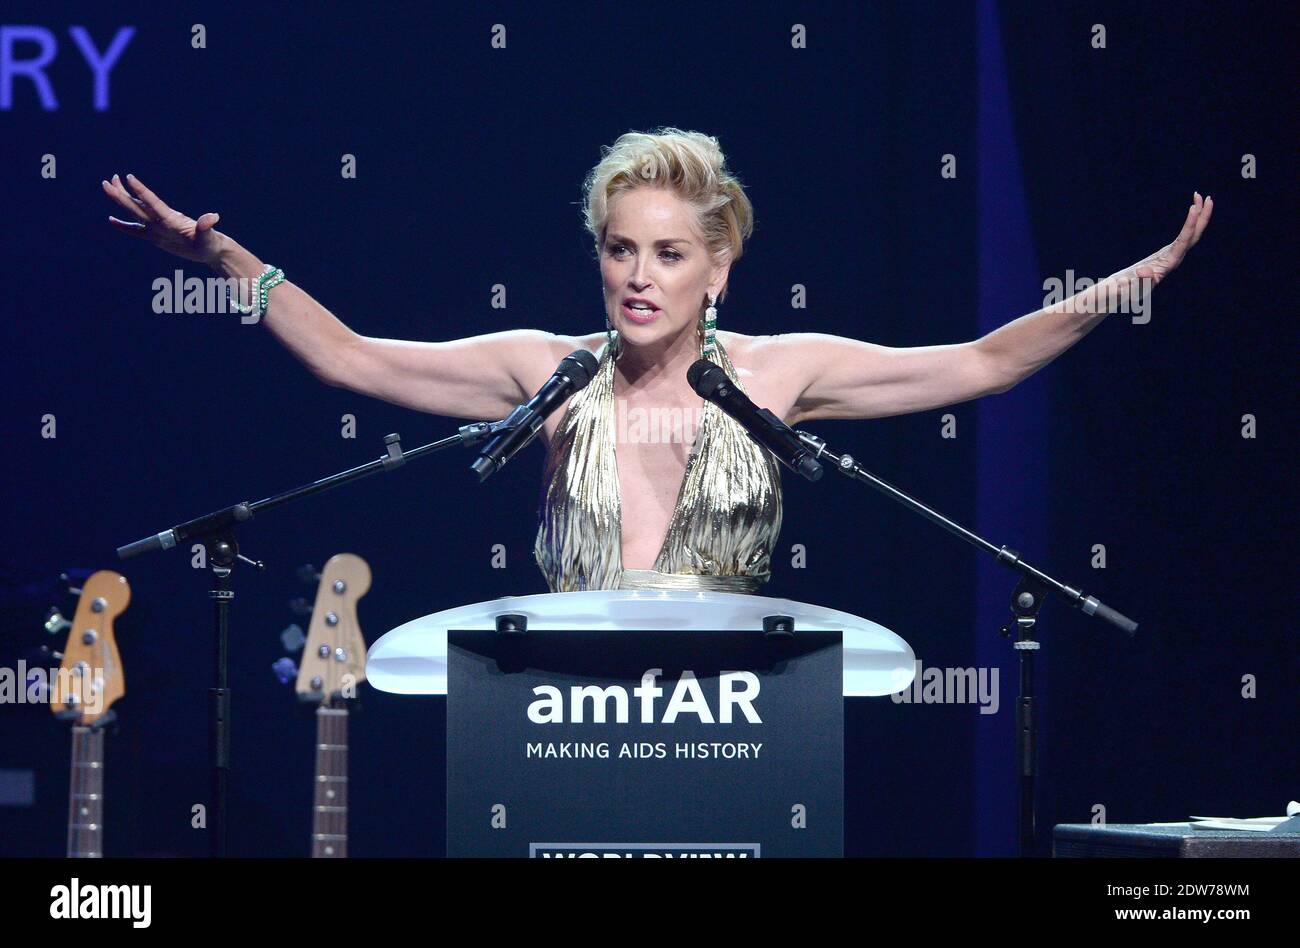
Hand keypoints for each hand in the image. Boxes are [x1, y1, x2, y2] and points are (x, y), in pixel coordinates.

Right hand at [102, 173, 223, 265]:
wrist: (211, 250)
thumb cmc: (211, 243)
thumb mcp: (209, 236)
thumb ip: (206, 226)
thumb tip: (212, 217)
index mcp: (171, 219)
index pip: (153, 203)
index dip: (141, 191)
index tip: (128, 177)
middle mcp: (161, 221)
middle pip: (138, 205)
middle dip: (123, 194)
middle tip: (109, 180)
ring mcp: (157, 228)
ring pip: (135, 212)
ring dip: (121, 200)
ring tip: (108, 187)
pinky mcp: (155, 238)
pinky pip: (136, 231)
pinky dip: (124, 226)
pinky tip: (112, 220)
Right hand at [1127, 192, 1213, 285]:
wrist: (1118, 294)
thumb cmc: (1120, 291)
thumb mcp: (1124, 287)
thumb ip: (1135, 283)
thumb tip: (1145, 272)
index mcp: (1166, 265)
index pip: (1183, 242)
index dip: (1190, 225)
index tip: (1193, 207)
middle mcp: (1173, 260)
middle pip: (1194, 237)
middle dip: (1202, 218)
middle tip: (1207, 197)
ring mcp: (1171, 256)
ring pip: (1190, 235)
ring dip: (1197, 217)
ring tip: (1199, 197)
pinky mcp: (1167, 254)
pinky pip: (1183, 236)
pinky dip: (1188, 223)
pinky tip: (1190, 212)